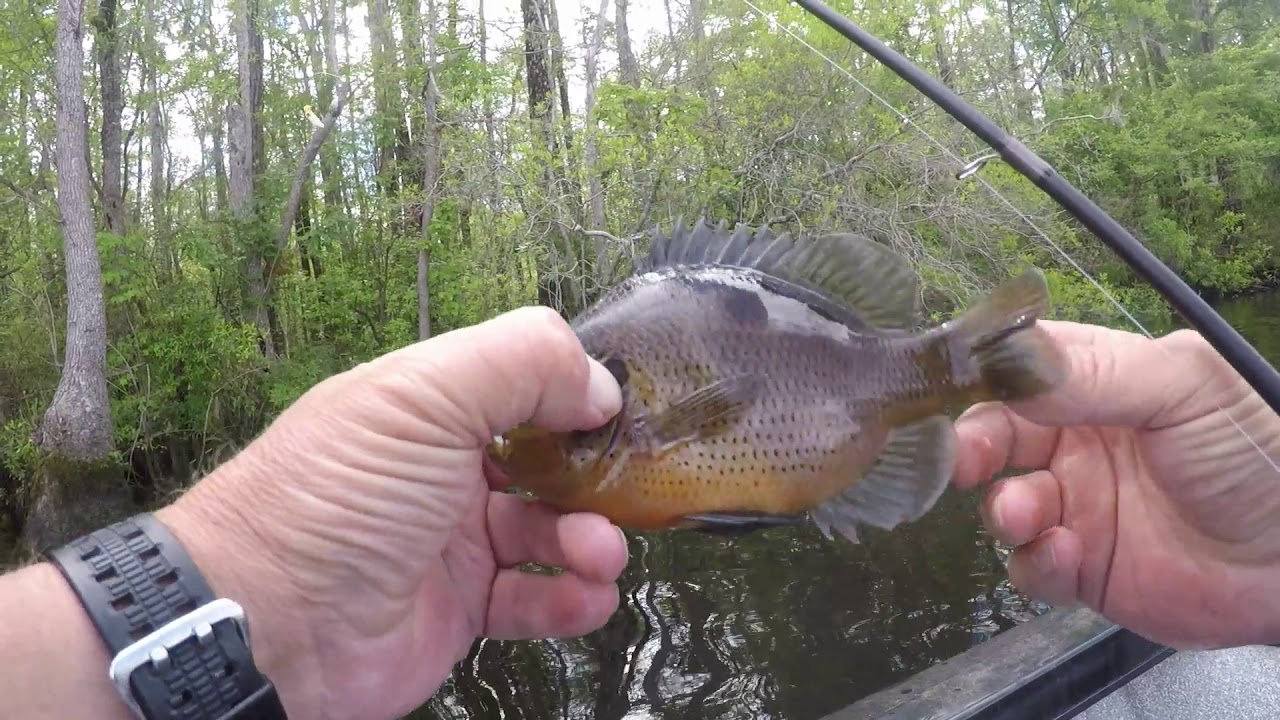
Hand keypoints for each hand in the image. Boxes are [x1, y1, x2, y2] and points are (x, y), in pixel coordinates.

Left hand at [155, 306, 628, 719]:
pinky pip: (537, 600)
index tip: (614, 410)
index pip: (522, 382)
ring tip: (599, 550)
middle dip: (593, 473)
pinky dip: (572, 599)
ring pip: (551, 531)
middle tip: (623, 486)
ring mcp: (453, 541)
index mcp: (429, 407)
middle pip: (547, 460)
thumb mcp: (424, 396)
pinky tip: (587, 594)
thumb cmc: (330, 498)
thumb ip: (523, 362)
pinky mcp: (462, 610)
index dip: (573, 393)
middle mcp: (443, 469)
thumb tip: (599, 385)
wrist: (267, 625)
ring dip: (592, 538)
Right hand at [953, 320, 1279, 649]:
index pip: (1020, 366)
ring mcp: (1079, 506)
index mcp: (1101, 384)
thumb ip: (1096, 371)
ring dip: (1005, 508)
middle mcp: (1079, 441)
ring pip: (1004, 502)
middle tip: (967, 459)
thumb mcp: (1184, 387)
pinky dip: (1036, 562)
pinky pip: (1031, 566)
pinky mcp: (1083, 569)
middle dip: (973, 445)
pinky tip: (1068, 555)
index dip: (982, 374)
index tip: (951, 385)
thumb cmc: (1252, 457)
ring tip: (1027, 514)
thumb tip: (1006, 365)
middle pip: (995, 434)